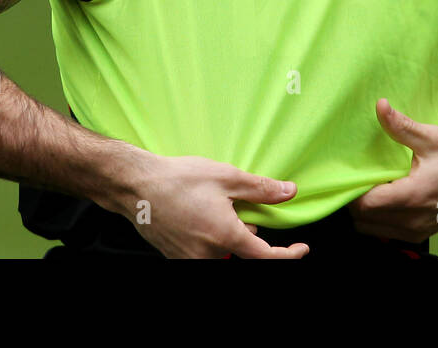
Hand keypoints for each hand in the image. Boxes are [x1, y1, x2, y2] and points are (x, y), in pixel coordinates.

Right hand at [122, 154, 309, 258]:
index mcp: (226, 237)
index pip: (267, 258)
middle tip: (239, 208)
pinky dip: (211, 238)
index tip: (301, 249)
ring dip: (228, 236)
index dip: (289, 256)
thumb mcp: (226, 177)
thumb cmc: (178, 179)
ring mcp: (190, 260)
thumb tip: (289, 192)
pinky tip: (199, 215)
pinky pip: (204, 253)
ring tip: (214, 208)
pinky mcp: (176, 258)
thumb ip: (261, 189)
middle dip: (248, 233)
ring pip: (223, 253)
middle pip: (242, 253)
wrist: (136, 187)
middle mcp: (208, 255)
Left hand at [347, 98, 437, 243]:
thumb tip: (380, 106)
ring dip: (366, 212)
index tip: (349, 173)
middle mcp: (412, 220)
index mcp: (411, 196)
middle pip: (363, 220)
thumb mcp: (432, 138)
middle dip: (354, 200)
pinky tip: (387, 197)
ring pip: (373, 230)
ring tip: (373, 187)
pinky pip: (387, 232)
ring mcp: (417, 231)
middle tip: (358, 178)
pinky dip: (380, 219)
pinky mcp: (421, 234)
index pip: (364, 204)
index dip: (350, 190)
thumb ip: (401, 126)